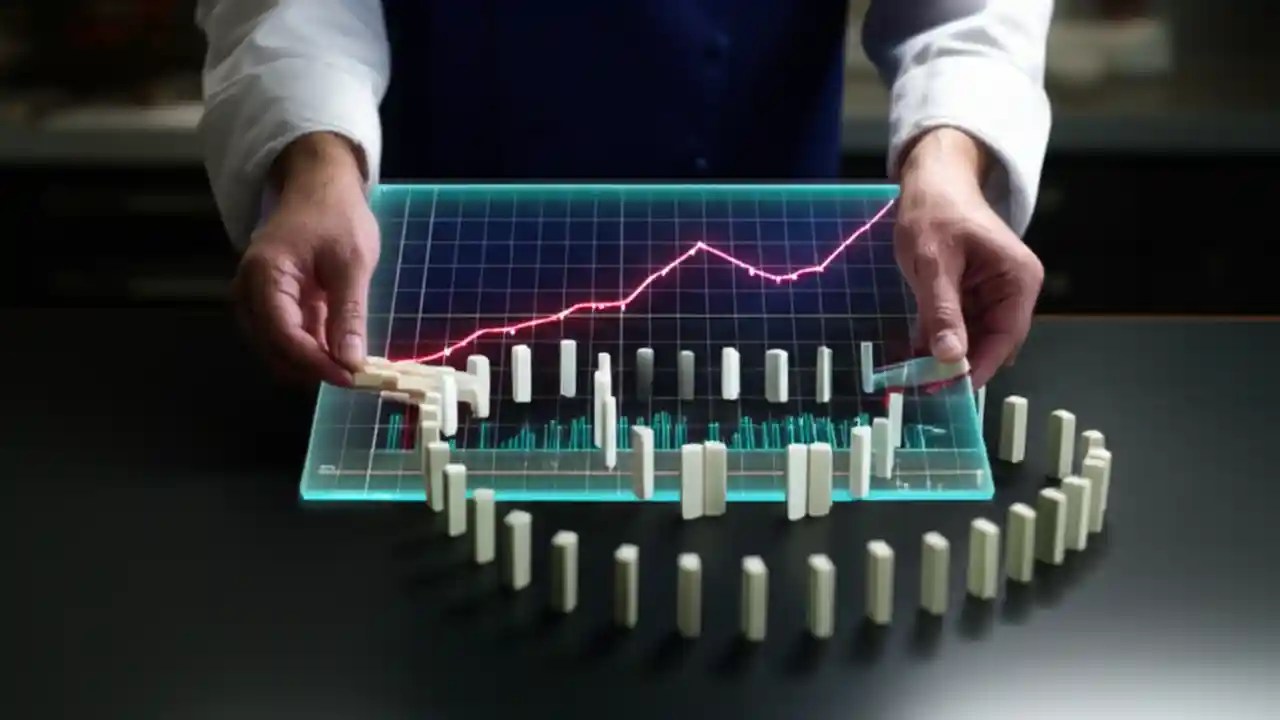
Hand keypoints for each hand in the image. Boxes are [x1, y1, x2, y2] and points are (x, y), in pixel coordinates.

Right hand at [231, 132, 378, 386]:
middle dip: (313, 369)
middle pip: (274, 350)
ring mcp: (256, 299)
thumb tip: (351, 362)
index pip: (283, 336)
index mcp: (264, 277)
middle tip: (356, 377)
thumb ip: (348, 315)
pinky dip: (312, 349)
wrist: (319, 185)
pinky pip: (286, 337)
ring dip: (312, 363)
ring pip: (278, 350)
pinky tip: (340, 353)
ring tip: (351, 366)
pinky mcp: (271, 303)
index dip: (316, 364)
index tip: (351, 378)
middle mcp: (249, 292)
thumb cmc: (336, 216)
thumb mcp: (352, 263)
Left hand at [894, 127, 1043, 387]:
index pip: (1006, 335)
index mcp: (1018, 279)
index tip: (949, 389)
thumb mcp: (933, 262)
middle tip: (922, 388)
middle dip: (959, 365)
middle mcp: (1012, 290)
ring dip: (944, 356)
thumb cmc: (935, 211)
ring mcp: (991, 293)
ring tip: (912, 378)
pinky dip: (936, 340)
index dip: (979, 366)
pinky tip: (912, 357)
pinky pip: (957, 325)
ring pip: (971, 338)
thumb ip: (943, 310)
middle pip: (990, 341)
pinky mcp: (970, 294)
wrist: (930, 180)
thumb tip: (951, 357)